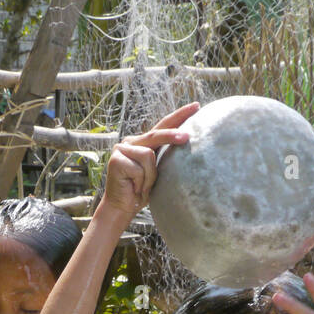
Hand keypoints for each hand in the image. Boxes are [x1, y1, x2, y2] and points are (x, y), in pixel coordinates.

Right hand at [99, 103, 197, 219]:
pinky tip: (134, 188)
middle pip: (156, 134)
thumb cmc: (142, 191)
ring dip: (150, 176)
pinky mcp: (116, 159)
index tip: (197, 106)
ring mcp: (122, 149)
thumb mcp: (158, 172)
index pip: (163, 125)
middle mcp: (131, 142)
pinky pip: (139, 168)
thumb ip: (165, 157)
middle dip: (172, 136)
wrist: (121, 208)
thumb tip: (186, 143)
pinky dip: (141, 182)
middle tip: (187, 137)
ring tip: (143, 187)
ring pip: (148, 155)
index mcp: (143, 142)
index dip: (179, 115)